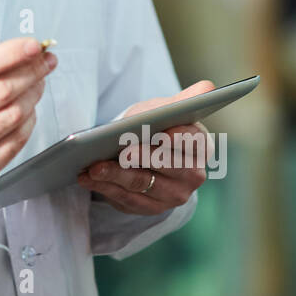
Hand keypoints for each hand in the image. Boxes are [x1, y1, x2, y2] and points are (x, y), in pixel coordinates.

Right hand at [0, 37, 56, 201]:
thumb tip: (20, 52)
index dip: (9, 54)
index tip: (32, 45)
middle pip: (0, 90)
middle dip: (30, 71)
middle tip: (45, 61)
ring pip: (14, 114)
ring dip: (33, 94)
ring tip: (38, 83)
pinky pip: (18, 138)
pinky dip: (30, 120)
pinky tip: (29, 110)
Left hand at [76, 79, 213, 214]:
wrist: (143, 151)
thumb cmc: (157, 126)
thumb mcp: (166, 110)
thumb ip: (185, 100)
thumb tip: (208, 87)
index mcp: (201, 147)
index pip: (193, 142)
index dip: (178, 139)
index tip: (161, 134)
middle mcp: (193, 175)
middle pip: (167, 167)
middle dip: (142, 158)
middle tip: (122, 153)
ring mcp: (173, 195)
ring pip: (142, 184)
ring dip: (115, 175)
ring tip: (93, 166)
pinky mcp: (150, 208)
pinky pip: (126, 199)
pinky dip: (105, 187)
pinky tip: (88, 178)